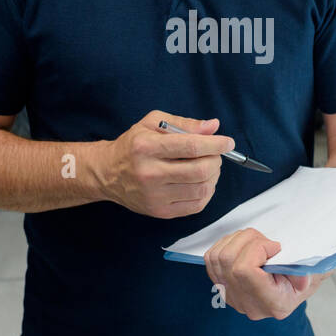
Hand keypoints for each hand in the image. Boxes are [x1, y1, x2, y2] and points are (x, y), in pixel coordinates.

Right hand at [94, 111, 232, 218]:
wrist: (107, 174)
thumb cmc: (133, 146)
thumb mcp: (152, 124)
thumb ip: (184, 124)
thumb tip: (213, 127)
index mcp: (147, 147)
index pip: (191, 147)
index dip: (215, 144)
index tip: (228, 142)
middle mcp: (150, 173)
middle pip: (199, 170)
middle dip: (216, 160)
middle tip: (215, 154)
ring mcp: (155, 195)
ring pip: (201, 189)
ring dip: (213, 177)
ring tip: (208, 167)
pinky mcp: (160, 211)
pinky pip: (196, 205)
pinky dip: (207, 193)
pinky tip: (201, 182)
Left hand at [203, 228, 330, 320]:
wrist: (296, 285)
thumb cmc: (304, 276)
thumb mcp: (313, 273)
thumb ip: (304, 273)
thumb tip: (299, 277)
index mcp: (273, 304)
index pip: (245, 271)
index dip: (257, 249)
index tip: (275, 247)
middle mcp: (249, 305)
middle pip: (228, 260)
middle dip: (248, 240)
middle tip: (267, 241)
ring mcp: (232, 298)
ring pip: (218, 256)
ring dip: (237, 240)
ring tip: (256, 243)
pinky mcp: (222, 288)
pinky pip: (211, 259)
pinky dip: (225, 245)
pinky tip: (243, 247)